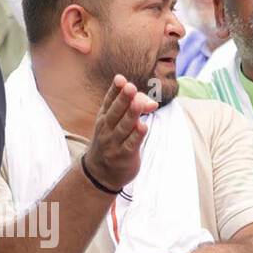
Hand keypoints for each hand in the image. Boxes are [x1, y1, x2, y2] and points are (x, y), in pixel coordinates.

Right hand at [85, 75, 157, 191]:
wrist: (100, 173)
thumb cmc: (112, 142)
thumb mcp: (117, 125)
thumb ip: (134, 110)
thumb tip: (152, 102)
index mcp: (104, 119)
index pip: (108, 102)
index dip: (115, 90)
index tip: (120, 78)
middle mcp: (107, 129)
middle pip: (115, 112)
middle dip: (123, 99)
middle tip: (130, 86)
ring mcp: (114, 143)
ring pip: (124, 127)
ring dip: (132, 115)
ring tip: (138, 103)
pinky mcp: (124, 155)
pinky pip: (131, 144)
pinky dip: (137, 135)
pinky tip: (143, 126)